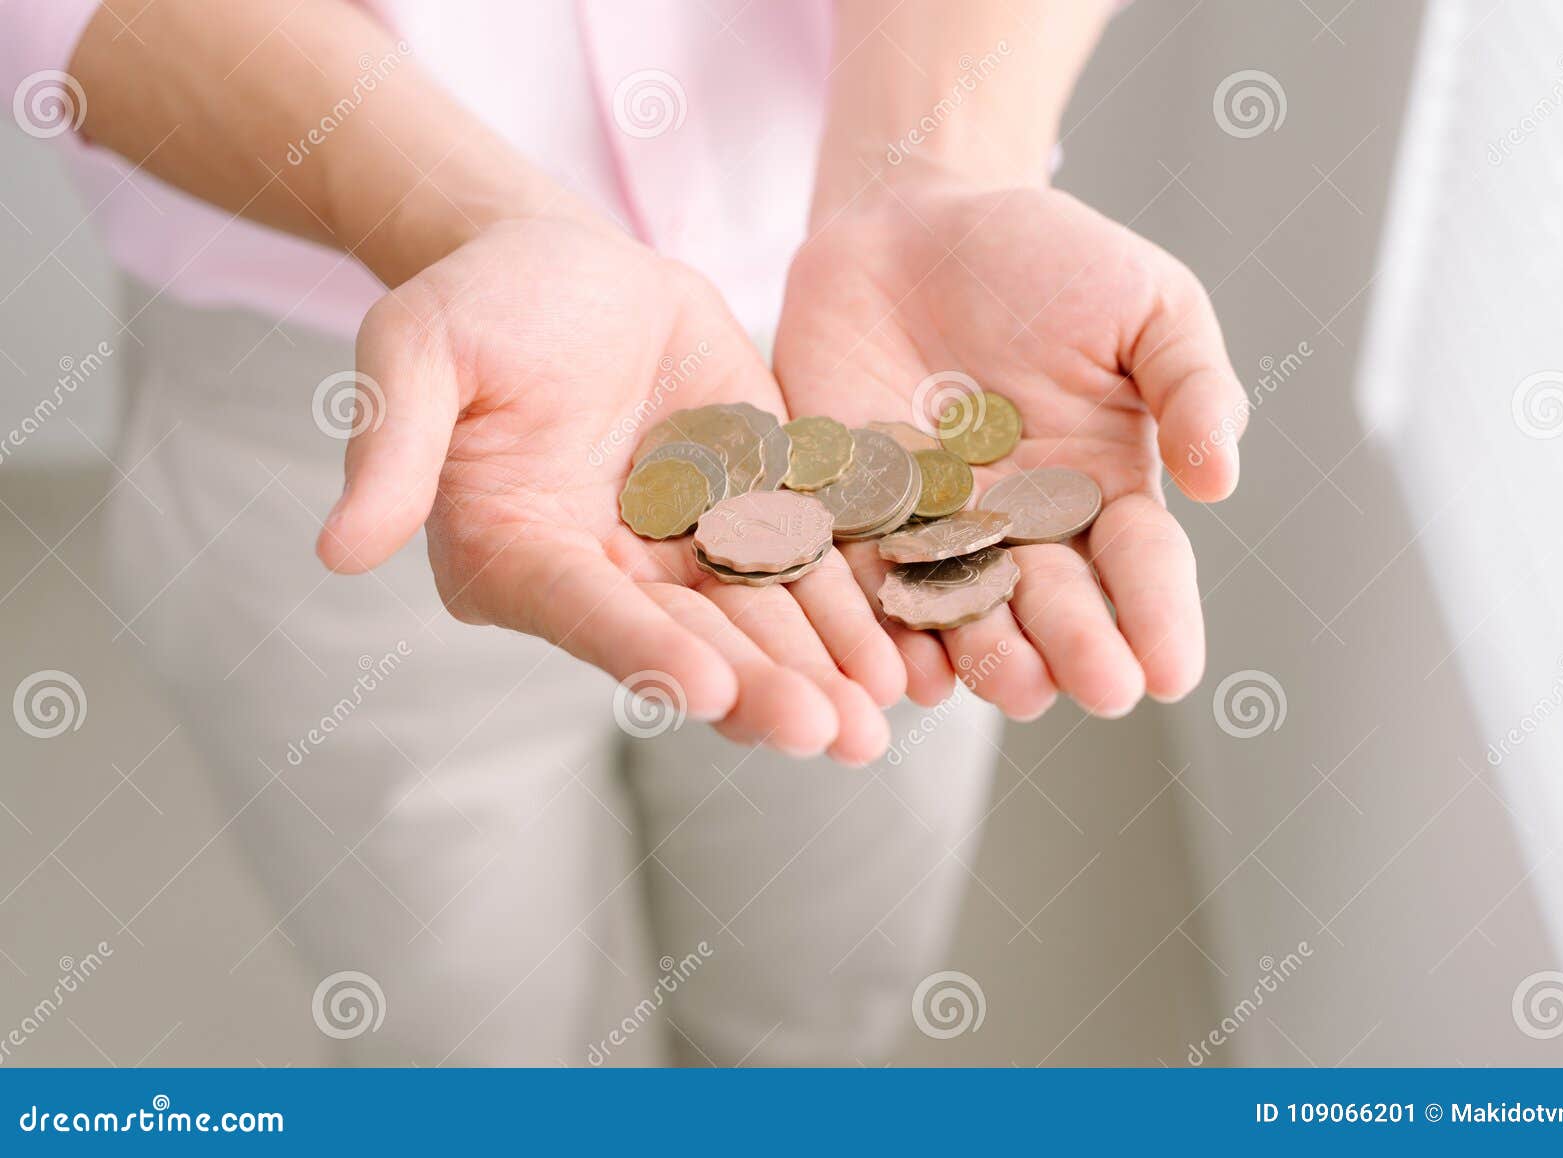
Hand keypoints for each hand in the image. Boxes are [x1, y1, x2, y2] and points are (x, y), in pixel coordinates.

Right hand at [317, 216, 904, 764]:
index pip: (583, 614)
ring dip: (816, 671)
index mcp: (518, 555)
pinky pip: (805, 563)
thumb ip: (393, 446)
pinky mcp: (748, 507)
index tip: (704, 689)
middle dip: (756, 689)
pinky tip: (899, 657)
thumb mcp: (419, 350)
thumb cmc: (476, 303)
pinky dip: (848, 607)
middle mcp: (603, 573)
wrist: (567, 262)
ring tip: (872, 725)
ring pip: (757, 621)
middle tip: (825, 735)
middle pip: (686, 640)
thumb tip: (337, 550)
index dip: (642, 651)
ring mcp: (682, 549)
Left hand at [775, 176, 1245, 718]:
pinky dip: (885, 625)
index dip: (1159, 616)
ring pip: (964, 611)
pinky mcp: (852, 513)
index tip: (1174, 670)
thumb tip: (1221, 480)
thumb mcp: (1146, 302)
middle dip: (1081, 648)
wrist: (912, 221)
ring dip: (991, 656)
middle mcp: (1023, 527)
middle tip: (1104, 689)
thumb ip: (1190, 385)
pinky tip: (907, 667)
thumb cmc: (1046, 259)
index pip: (1141, 564)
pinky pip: (865, 578)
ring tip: (1016, 686)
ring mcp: (935, 528)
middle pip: (1056, 605)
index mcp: (1105, 488)